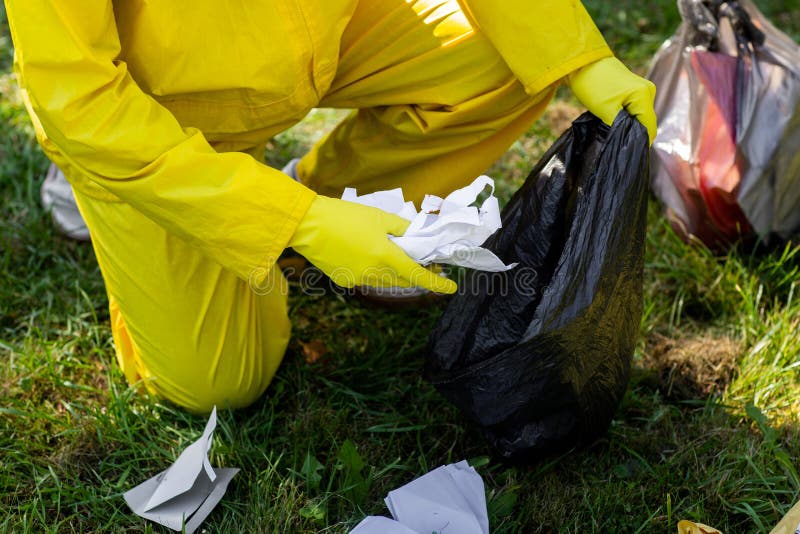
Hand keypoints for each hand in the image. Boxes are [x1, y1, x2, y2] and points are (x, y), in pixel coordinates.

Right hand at [289, 195, 456, 292]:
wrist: (308, 224)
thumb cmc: (344, 215)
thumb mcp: (379, 217)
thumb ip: (402, 229)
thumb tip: (417, 237)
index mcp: (384, 255)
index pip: (417, 275)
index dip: (437, 282)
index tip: (452, 286)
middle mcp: (373, 272)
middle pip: (403, 280)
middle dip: (415, 273)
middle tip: (424, 260)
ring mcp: (357, 279)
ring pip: (386, 281)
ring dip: (395, 272)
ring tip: (392, 253)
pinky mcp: (344, 280)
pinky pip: (367, 279)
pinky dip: (374, 270)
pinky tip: (365, 254)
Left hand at [568, 57, 656, 144]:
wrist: (582, 62)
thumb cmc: (593, 84)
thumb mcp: (605, 110)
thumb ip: (620, 127)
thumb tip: (629, 142)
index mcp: (644, 96)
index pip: (650, 128)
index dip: (639, 142)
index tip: (624, 150)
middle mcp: (648, 92)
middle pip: (646, 123)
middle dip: (633, 134)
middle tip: (614, 141)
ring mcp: (642, 89)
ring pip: (639, 117)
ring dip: (628, 125)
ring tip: (611, 129)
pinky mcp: (634, 89)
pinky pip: (634, 109)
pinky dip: (625, 117)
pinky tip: (612, 120)